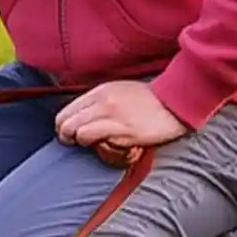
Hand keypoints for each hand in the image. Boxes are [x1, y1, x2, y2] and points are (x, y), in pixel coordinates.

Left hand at [54, 81, 188, 148]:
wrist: (174, 102)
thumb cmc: (146, 98)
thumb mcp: (117, 90)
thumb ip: (97, 101)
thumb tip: (80, 115)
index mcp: (99, 92)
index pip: (67, 111)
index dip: (61, 125)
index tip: (65, 132)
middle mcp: (103, 104)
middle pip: (68, 123)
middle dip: (66, 136)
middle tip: (71, 141)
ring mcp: (114, 118)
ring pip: (80, 134)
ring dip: (81, 141)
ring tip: (89, 143)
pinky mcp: (125, 133)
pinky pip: (101, 143)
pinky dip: (100, 146)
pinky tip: (108, 145)